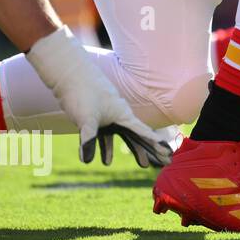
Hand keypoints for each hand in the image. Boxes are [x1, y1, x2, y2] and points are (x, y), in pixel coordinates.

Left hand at [27, 27, 173, 167]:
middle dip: (152, 149)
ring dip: (134, 150)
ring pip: (126, 137)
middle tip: (166, 161)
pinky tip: (105, 161)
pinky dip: (107, 148)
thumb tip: (86, 161)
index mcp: (123, 115)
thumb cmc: (83, 93)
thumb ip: (88, 140)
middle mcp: (120, 116)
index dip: (156, 144)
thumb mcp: (86, 119)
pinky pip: (108, 136)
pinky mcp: (98, 118)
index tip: (168, 153)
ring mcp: (109, 117)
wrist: (70, 75)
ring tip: (144, 165)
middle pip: (140, 136)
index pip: (144, 133)